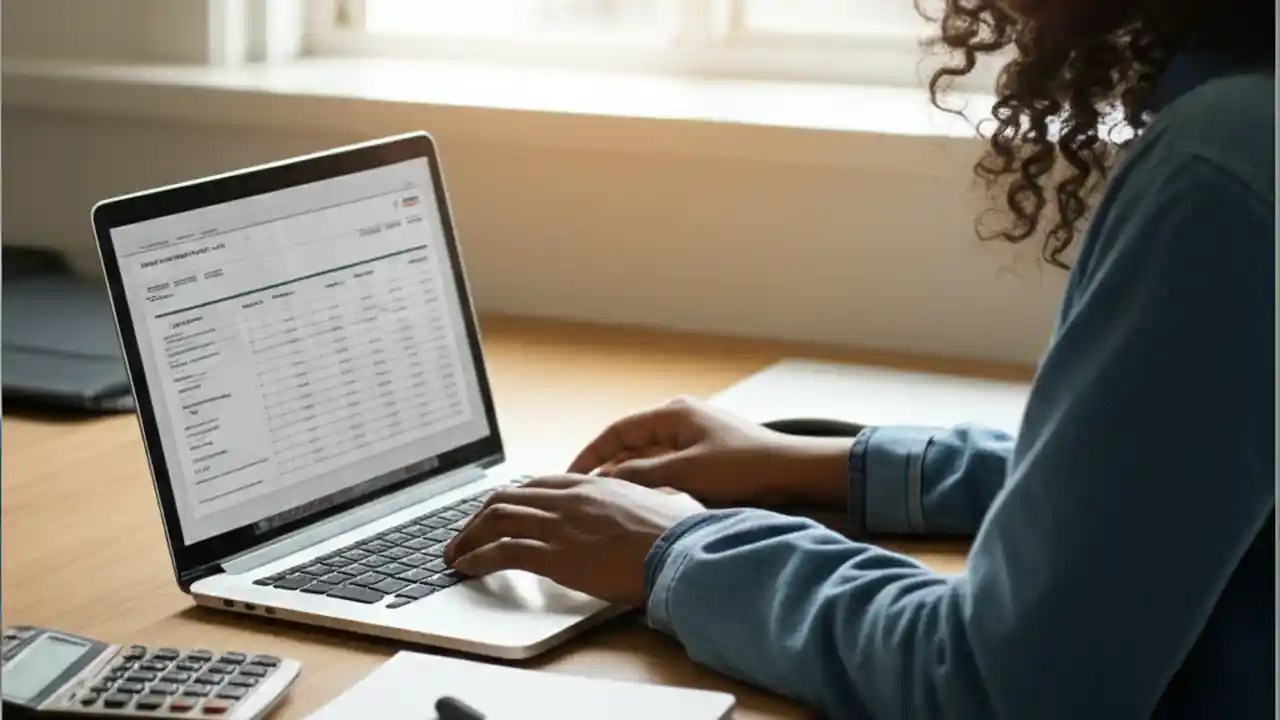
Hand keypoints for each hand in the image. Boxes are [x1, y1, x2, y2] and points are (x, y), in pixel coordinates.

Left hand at [444, 475, 704, 605]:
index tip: (497, 513)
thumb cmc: (679, 534)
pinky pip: (502, 552)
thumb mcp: (659, 502)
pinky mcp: (555, 555)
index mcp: (592, 484)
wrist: (681, 553)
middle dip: (478, 516)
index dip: (511, 499)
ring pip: (496, 520)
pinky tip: (466, 568)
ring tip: (455, 554)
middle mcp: (569, 498)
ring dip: (468, 537)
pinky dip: (477, 559)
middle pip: (507, 497)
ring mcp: (560, 525)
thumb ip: (643, 499)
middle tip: (465, 534)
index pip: (537, 484)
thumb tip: (652, 500)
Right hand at [569, 396, 852, 507]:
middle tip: (582, 495)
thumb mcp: (685, 472)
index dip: (590, 455)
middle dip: (606, 469)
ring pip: (648, 459)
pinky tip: (641, 504)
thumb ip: (641, 475)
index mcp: (673, 413)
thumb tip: (604, 482)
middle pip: (630, 445)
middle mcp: (680, 420)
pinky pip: (666, 468)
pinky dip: (650, 484)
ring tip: (605, 503)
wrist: (794, 473)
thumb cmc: (744, 467)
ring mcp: (694, 437)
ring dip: (628, 479)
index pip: (617, 432)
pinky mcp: (706, 456)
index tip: (569, 477)